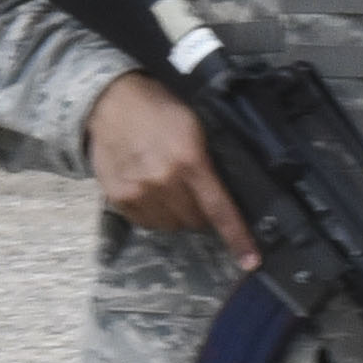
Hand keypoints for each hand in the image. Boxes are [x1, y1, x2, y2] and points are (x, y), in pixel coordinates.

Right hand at [83, 72, 253, 262]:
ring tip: (168, 188)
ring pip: (171, 226)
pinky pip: (146, 223)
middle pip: (194, 221)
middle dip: (200, 212)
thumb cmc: (159, 109)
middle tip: (192, 190)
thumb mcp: (194, 126)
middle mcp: (163, 181)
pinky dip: (154, 213)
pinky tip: (150, 191)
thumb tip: (226, 194)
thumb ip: (207, 161)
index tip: (251, 261)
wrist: (111, 101)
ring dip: (176, 214)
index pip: (219, 208)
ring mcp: (139, 192)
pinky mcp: (119, 198)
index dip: (237, 237)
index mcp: (190, 160)